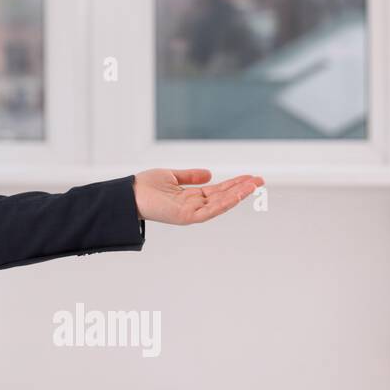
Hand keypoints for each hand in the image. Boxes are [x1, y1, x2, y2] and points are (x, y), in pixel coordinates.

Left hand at [132, 168, 262, 225]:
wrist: (129, 194)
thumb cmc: (145, 187)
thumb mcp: (172, 176)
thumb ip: (190, 176)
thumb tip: (210, 173)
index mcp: (191, 197)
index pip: (218, 190)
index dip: (234, 184)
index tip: (250, 177)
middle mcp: (193, 206)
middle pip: (223, 197)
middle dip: (242, 189)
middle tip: (260, 180)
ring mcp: (191, 212)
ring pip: (220, 204)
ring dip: (238, 195)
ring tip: (254, 185)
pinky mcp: (187, 216)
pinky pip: (210, 210)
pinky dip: (225, 203)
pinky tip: (237, 194)